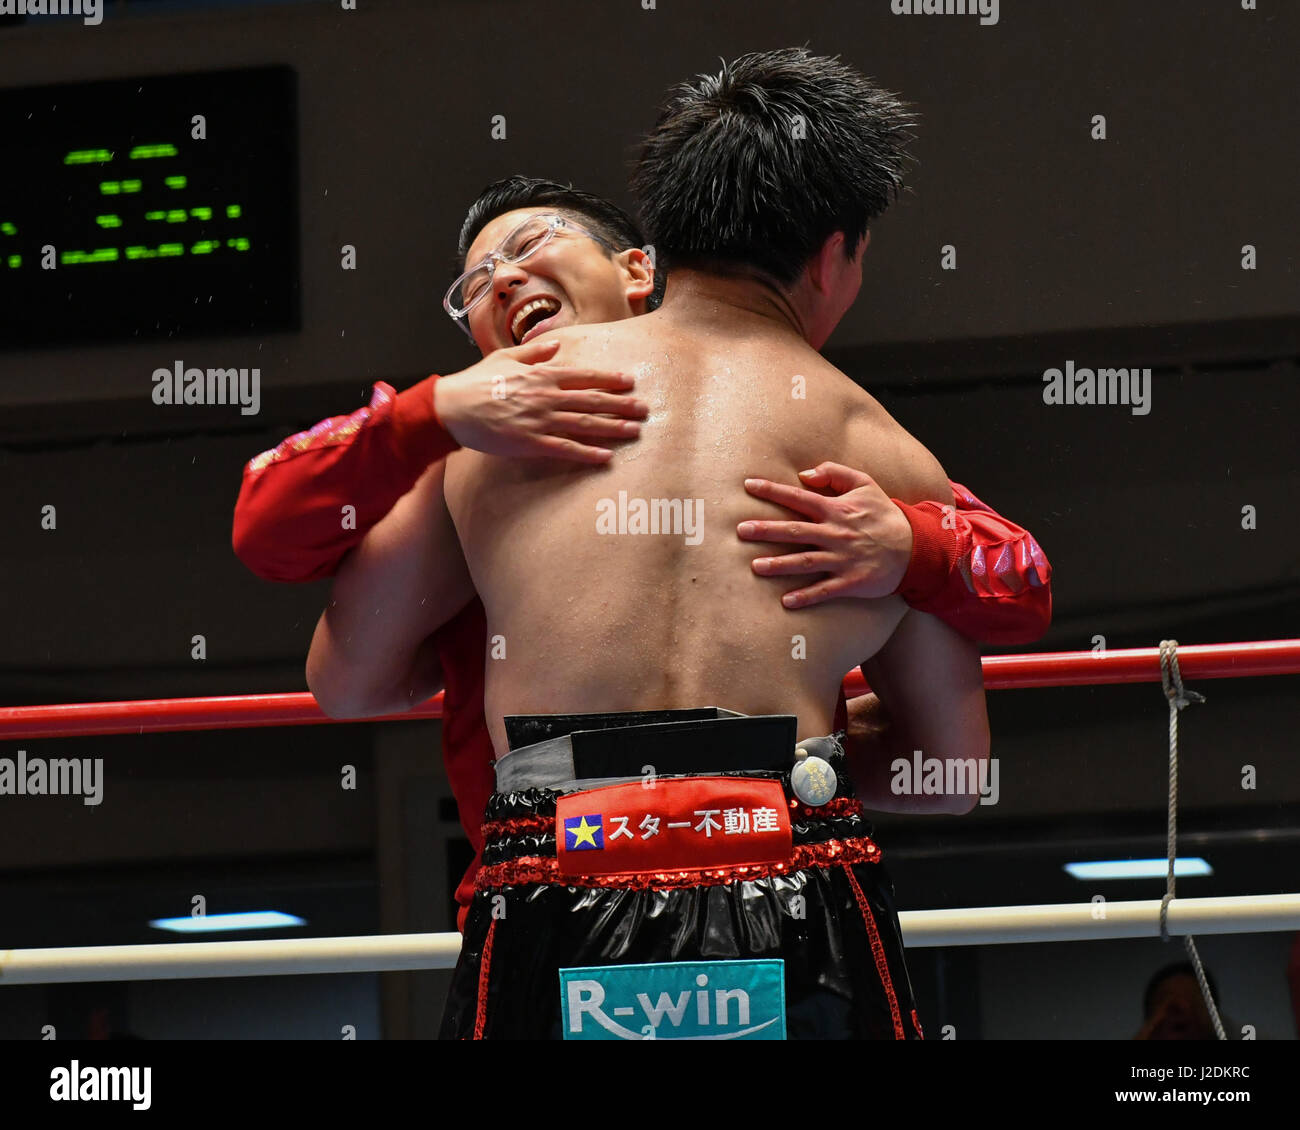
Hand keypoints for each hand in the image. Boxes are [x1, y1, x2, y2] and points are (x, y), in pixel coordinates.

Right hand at [433, 337, 648, 462]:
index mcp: (541, 375)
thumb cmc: (476, 382)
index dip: (609, 379)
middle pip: (592, 400)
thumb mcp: (504, 358)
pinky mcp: (530, 443)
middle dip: (621, 404)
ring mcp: (540, 420)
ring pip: (584, 423)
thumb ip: (533, 353)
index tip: (629, 381)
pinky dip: (586, 453)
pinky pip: (565, 449)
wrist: (452, 407)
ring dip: (612, 427)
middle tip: (645, 409)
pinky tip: (605, 457)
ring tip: (635, 431)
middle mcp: (546, 396)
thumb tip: (556, 346)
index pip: (584, 376)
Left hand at [737, 461, 913, 607]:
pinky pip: (824, 590)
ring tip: (755, 567)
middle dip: (766, 530)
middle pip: (795, 531)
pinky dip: (806, 597)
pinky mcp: (850, 581)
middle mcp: (835, 534)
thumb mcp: (865, 484)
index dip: (772, 491)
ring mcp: (842, 559)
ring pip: (805, 562)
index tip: (748, 486)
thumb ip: (835, 473)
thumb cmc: (884, 514)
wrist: (915, 547)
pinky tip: (786, 602)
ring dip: (779, 565)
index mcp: (836, 510)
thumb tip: (804, 474)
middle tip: (740, 530)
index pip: (798, 497)